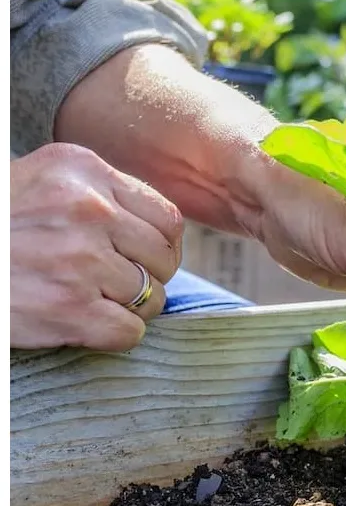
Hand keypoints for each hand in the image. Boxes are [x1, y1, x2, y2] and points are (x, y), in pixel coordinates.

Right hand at [10, 143, 183, 351]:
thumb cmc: (0, 225)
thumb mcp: (41, 183)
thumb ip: (98, 195)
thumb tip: (162, 235)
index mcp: (83, 170)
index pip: (167, 219)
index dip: (158, 247)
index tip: (135, 258)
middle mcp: (87, 209)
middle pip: (164, 260)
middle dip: (145, 278)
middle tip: (107, 284)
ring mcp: (80, 260)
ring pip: (152, 298)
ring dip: (127, 308)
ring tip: (86, 299)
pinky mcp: (70, 308)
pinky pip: (131, 332)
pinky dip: (113, 335)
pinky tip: (81, 323)